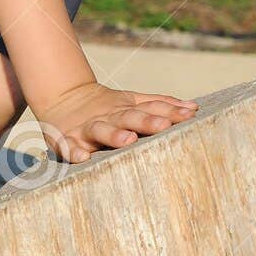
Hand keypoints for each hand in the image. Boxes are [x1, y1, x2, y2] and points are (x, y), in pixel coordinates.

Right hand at [37, 81, 198, 163]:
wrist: (63, 98)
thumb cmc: (107, 107)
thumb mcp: (133, 102)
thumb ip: (161, 105)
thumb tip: (193, 108)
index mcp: (126, 108)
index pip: (150, 108)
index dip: (169, 112)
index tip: (189, 116)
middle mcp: (109, 116)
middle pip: (128, 117)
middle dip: (146, 122)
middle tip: (164, 127)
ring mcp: (87, 128)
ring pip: (100, 129)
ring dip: (113, 134)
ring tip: (128, 140)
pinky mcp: (65, 139)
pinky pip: (67, 145)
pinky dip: (73, 150)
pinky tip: (81, 157)